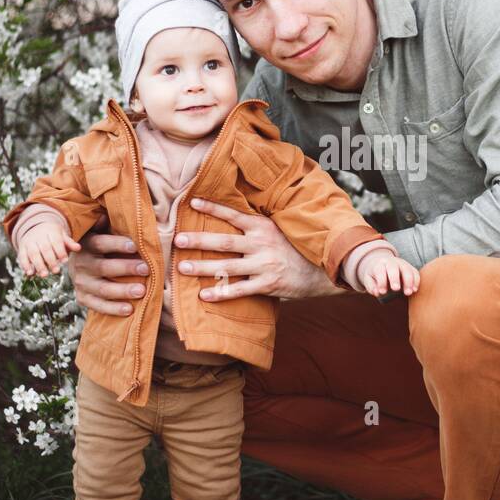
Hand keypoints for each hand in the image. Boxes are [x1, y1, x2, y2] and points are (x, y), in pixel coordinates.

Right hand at [18, 227, 80, 277]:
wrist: (36, 228)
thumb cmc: (53, 235)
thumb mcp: (62, 236)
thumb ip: (69, 243)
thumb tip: (78, 248)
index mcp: (51, 231)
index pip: (56, 241)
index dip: (60, 251)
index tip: (65, 261)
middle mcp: (39, 236)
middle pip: (45, 248)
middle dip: (50, 260)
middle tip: (56, 271)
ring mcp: (29, 242)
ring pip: (33, 253)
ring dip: (38, 265)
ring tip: (44, 275)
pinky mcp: (22, 248)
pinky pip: (22, 256)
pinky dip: (25, 265)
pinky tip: (30, 273)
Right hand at [67, 227, 151, 315]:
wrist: (77, 264)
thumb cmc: (99, 244)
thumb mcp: (100, 230)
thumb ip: (105, 223)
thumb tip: (108, 213)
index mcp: (87, 244)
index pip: (101, 243)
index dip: (117, 244)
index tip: (135, 245)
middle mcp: (82, 264)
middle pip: (104, 268)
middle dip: (126, 268)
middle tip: (146, 268)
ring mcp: (81, 283)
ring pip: (102, 289)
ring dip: (122, 291)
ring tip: (142, 291)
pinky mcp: (83, 298)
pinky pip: (98, 306)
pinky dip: (113, 309)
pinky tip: (130, 310)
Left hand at [174, 197, 339, 301]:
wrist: (322, 270)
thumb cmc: (296, 248)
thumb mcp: (279, 230)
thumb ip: (257, 227)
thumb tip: (231, 218)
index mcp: (263, 227)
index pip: (233, 215)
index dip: (213, 208)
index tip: (192, 202)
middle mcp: (261, 244)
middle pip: (224, 242)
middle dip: (199, 240)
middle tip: (177, 239)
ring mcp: (264, 265)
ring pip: (227, 267)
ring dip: (202, 267)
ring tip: (181, 267)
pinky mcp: (268, 285)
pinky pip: (240, 290)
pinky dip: (221, 293)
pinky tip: (204, 296)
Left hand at [355, 250, 419, 297]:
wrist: (384, 265)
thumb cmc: (376, 276)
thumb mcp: (369, 280)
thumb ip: (371, 287)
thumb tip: (377, 292)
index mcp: (379, 264)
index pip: (380, 271)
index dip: (381, 281)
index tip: (382, 292)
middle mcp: (391, 262)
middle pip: (393, 268)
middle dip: (395, 278)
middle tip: (396, 289)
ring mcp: (403, 264)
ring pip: (407, 270)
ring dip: (408, 281)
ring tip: (408, 293)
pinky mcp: (411, 268)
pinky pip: (415, 272)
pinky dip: (416, 281)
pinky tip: (414, 290)